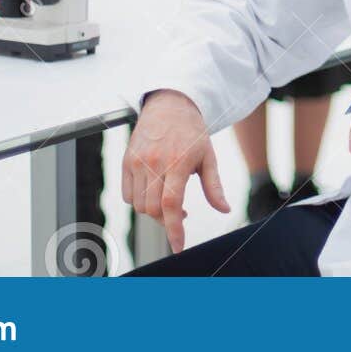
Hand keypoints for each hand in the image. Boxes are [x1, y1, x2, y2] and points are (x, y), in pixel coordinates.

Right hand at [122, 89, 228, 251]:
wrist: (169, 105)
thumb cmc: (191, 132)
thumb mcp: (208, 157)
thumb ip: (214, 186)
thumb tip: (224, 209)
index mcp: (178, 163)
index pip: (171, 205)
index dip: (174, 230)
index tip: (178, 246)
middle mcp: (154, 163)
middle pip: (154, 209)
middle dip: (166, 220)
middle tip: (180, 213)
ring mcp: (137, 162)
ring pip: (139, 205)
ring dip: (153, 211)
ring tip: (168, 200)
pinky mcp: (126, 161)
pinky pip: (127, 195)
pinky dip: (139, 201)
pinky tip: (153, 192)